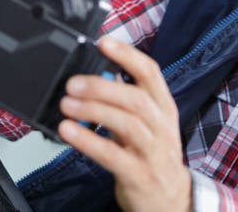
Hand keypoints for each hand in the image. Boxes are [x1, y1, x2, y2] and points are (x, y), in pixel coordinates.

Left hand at [58, 37, 191, 211]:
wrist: (171, 201)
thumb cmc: (154, 158)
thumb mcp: (148, 124)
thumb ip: (128, 102)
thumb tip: (101, 76)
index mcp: (164, 107)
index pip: (150, 73)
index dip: (127, 55)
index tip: (103, 42)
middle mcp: (162, 126)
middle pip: (136, 98)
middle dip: (102, 87)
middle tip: (73, 83)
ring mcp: (153, 152)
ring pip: (127, 123)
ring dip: (93, 110)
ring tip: (66, 105)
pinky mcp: (139, 175)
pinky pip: (112, 155)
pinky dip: (88, 141)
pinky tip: (68, 131)